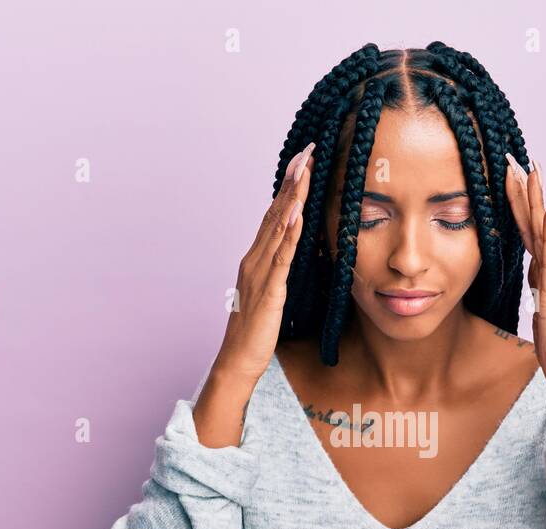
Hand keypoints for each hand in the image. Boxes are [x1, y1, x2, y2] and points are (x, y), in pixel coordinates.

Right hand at [194, 142, 314, 447]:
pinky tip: (296, 216)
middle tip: (306, 151)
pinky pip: (280, 258)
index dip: (289, 187)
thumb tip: (296, 248)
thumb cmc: (256, 331)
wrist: (239, 360)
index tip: (303, 160)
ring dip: (291, 198)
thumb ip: (280, 269)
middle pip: (275, 212)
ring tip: (303, 171)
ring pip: (277, 228)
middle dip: (291, 181)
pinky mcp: (268, 291)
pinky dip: (288, 235)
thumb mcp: (272, 292)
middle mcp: (254, 258)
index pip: (275, 215)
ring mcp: (259, 273)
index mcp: (257, 258)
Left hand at [503, 154, 545, 395]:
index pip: (529, 231)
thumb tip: (534, 274)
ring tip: (532, 170)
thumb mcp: (541, 310)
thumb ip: (539, 288)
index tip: (511, 177)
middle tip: (516, 158)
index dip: (519, 204)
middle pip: (535, 222)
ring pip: (542, 230)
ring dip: (536, 199)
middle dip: (526, 190)